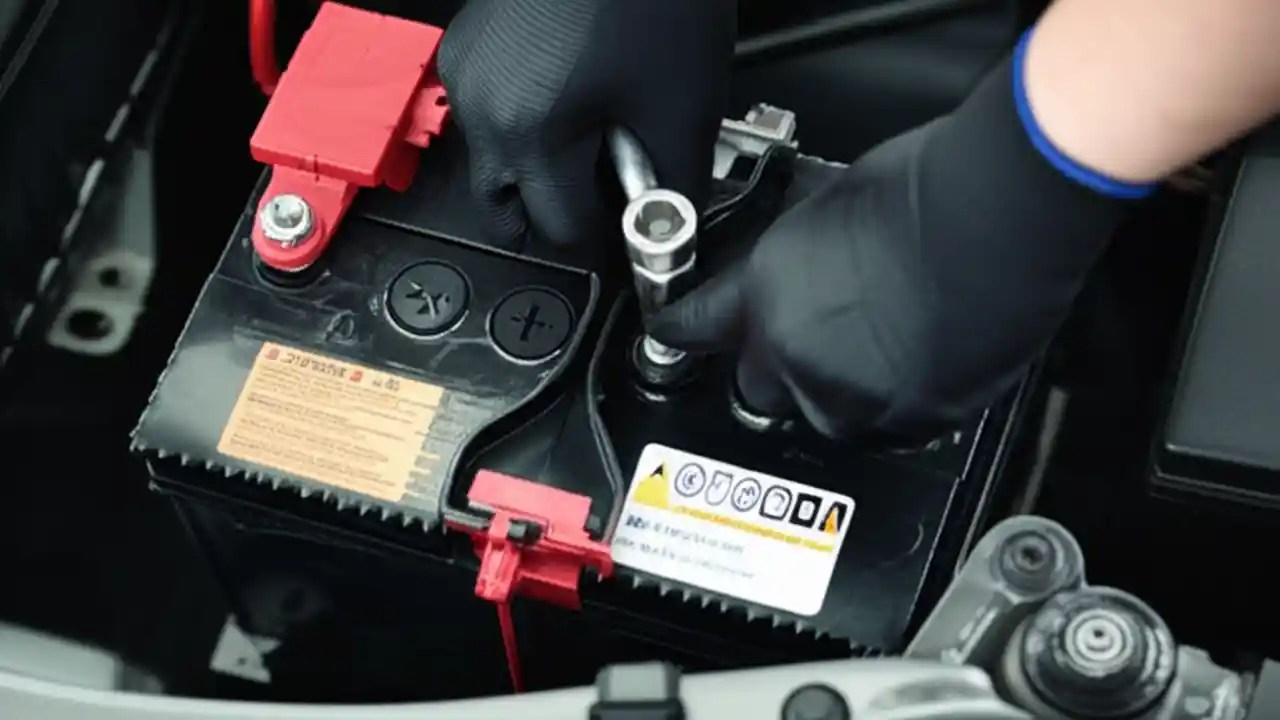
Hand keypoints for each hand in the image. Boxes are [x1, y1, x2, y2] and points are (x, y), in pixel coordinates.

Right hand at [438, 0, 734, 248]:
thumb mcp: (684, 104)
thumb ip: (676, 184)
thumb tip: (670, 228)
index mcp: (528, 131)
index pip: (558, 232)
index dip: (604, 237)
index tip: (628, 227)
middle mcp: (481, 108)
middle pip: (504, 212)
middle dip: (556, 217)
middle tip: (606, 197)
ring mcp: (466, 75)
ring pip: (494, 166)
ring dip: (539, 172)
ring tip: (597, 134)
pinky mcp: (468, 49)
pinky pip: (488, 116)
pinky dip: (527, 127)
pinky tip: (574, 96)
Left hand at [649, 59, 1133, 439]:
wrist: (1002, 214)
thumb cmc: (928, 187)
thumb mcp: (827, 207)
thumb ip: (794, 260)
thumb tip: (799, 271)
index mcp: (765, 291)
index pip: (690, 327)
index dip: (680, 332)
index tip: (673, 336)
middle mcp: (794, 353)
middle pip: (757, 387)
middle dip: (780, 367)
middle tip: (824, 334)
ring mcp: (851, 395)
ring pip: (824, 414)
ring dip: (842, 390)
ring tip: (889, 339)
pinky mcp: (909, 421)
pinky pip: (885, 429)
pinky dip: (896, 405)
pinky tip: (922, 356)